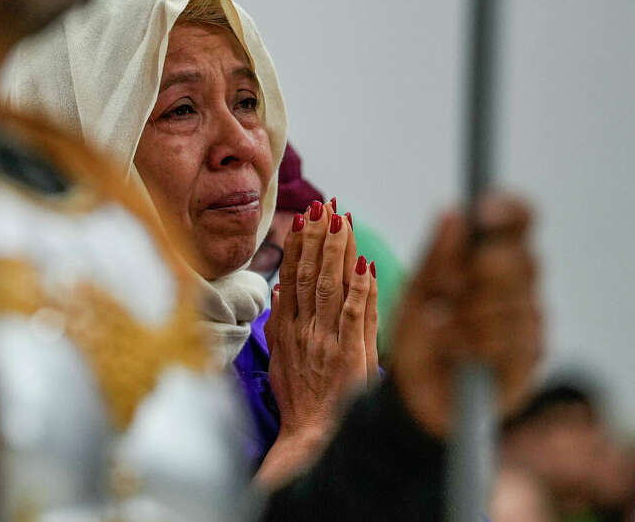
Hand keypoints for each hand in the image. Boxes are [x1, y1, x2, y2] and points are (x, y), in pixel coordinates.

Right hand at [258, 200, 378, 484]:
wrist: (310, 437)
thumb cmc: (298, 402)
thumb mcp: (279, 360)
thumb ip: (279, 323)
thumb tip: (280, 289)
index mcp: (285, 327)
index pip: (292, 276)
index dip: (300, 245)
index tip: (306, 219)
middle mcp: (303, 328)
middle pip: (310, 273)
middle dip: (318, 236)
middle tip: (325, 206)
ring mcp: (326, 339)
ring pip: (331, 285)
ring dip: (336, 251)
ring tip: (342, 220)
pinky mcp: (350, 354)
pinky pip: (355, 314)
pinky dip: (360, 289)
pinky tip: (364, 264)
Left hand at [390, 193, 542, 437]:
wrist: (414, 395)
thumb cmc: (418, 334)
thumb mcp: (416, 292)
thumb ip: (436, 256)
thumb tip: (452, 212)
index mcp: (491, 256)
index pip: (519, 220)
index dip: (508, 210)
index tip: (483, 211)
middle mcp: (518, 284)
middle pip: (519, 259)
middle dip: (478, 272)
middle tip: (446, 288)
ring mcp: (528, 320)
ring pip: (511, 303)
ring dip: (466, 317)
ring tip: (441, 330)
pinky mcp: (530, 357)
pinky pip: (507, 341)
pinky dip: (470, 343)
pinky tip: (454, 351)